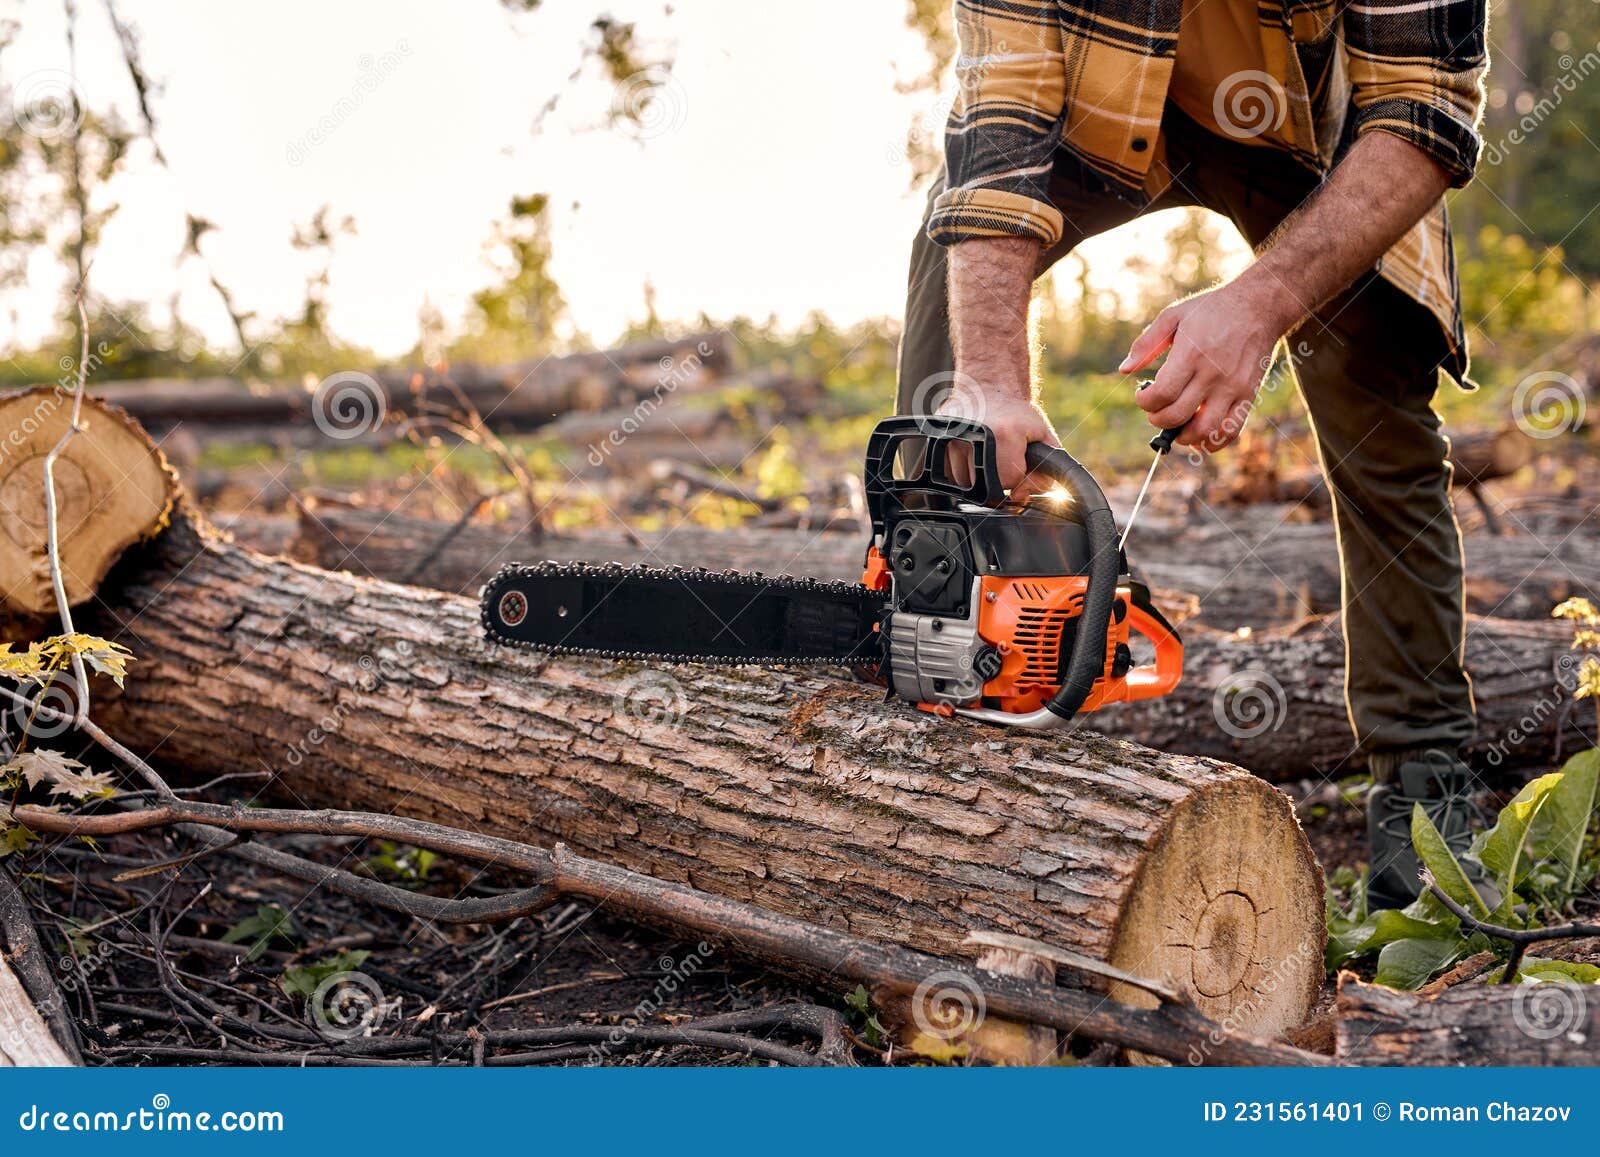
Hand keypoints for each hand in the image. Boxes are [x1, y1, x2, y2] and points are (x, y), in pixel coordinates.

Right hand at [936, 389, 1061, 502]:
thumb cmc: (1016, 412)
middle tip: (1003, 460)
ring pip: (962, 484)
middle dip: (997, 480)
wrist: (990, 384)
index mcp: (1004, 435)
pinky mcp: (936, 438)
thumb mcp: (1042, 437)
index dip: (1018, 478)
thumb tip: (1022, 497)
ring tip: (987, 455)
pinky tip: (971, 454)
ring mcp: (952, 438)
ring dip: (977, 477)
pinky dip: (960, 470)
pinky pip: (947, 473)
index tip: (1019, 463)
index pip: (1009, 482)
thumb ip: (1044, 473)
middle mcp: (974, 436)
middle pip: (983, 487)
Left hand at [1119, 281, 1288, 451]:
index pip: (1162, 394)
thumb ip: (1147, 343)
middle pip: (1178, 415)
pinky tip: (1200, 434)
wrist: (1259, 306)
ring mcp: (1233, 387)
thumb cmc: (1212, 310)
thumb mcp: (1174, 316)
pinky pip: (1231, 431)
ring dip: (1183, 436)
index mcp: (1191, 354)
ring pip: (1204, 430)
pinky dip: (1213, 442)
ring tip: (1177, 426)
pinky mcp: (1249, 395)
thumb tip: (1124, 369)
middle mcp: (1213, 374)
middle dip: (1158, 420)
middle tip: (1156, 411)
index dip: (1145, 402)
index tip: (1143, 396)